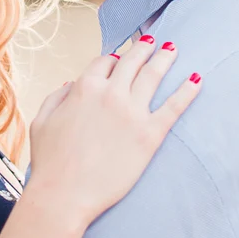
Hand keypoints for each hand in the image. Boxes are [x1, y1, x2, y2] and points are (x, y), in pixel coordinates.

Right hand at [27, 37, 200, 230]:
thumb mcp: (42, 121)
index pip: (105, 62)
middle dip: (143, 48)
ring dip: (165, 59)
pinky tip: (197, 79)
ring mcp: (133, 113)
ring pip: (154, 75)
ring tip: (173, 49)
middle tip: (152, 41)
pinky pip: (174, 106)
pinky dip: (187, 90)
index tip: (120, 57)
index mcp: (84, 87)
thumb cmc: (50, 163)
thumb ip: (57, 97)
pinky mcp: (150, 134)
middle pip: (132, 61)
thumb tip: (71, 84)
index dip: (114, 58)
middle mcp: (111, 93)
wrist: (65, 195)